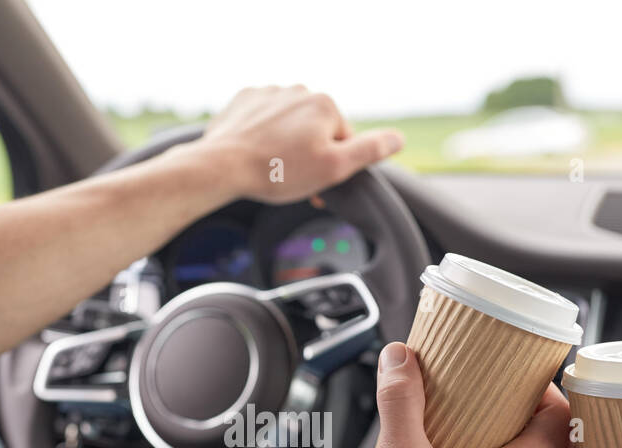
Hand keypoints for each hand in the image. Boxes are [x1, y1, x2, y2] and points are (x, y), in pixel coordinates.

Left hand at [198, 86, 403, 203]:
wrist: (223, 166)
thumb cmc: (278, 172)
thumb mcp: (333, 168)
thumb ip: (369, 151)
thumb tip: (398, 138)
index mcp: (325, 105)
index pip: (342, 140)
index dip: (332, 166)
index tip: (316, 185)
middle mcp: (299, 90)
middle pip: (315, 131)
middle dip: (309, 154)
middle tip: (292, 179)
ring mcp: (270, 93)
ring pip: (289, 126)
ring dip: (285, 145)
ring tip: (271, 168)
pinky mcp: (245, 101)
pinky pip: (264, 121)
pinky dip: (263, 136)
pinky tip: (256, 154)